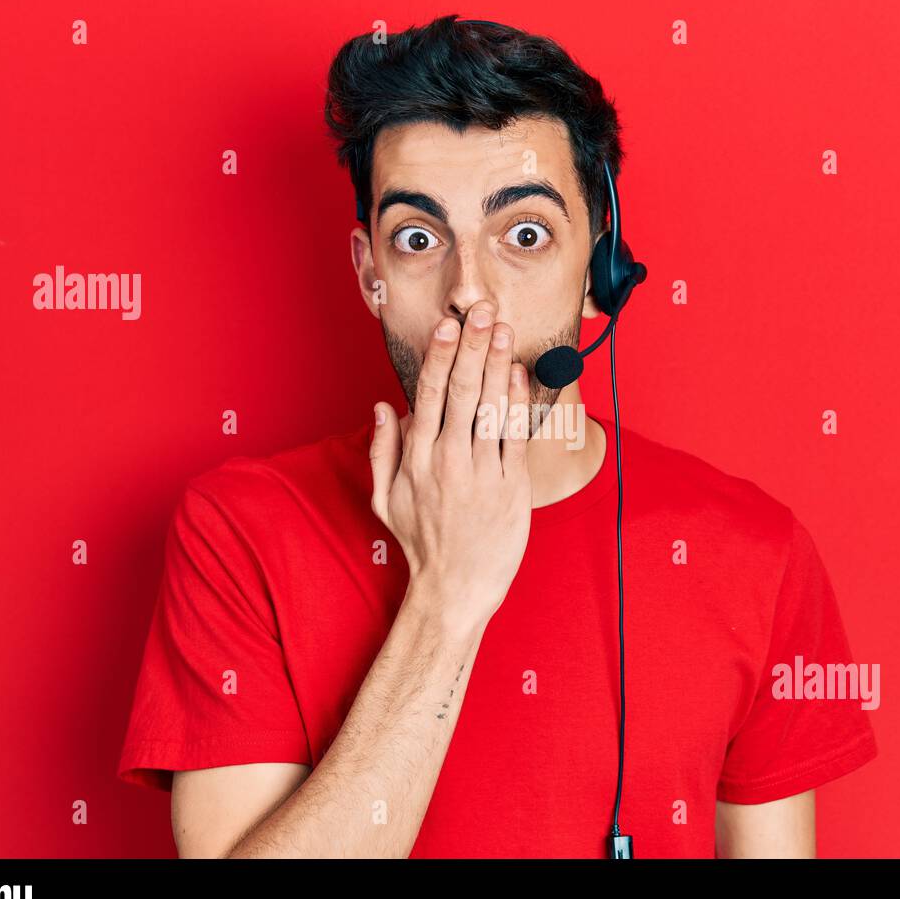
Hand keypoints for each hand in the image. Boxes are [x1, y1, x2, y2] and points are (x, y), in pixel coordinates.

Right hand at [369, 301, 532, 629]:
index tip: (449, 325)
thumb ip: (383, 451)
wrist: (455, 588)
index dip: (440, 356)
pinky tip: (517, 373)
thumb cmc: (421, 543)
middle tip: (482, 310)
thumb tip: (382, 406)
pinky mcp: (511, 486)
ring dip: (497, 363)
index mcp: (416, 459)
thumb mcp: (385, 500)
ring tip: (503, 328)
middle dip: (472, 347)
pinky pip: (514, 436)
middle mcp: (447, 460)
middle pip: (461, 391)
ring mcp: (481, 473)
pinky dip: (516, 402)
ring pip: (490, 407)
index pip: (429, 395)